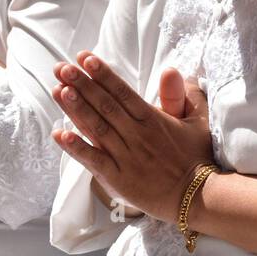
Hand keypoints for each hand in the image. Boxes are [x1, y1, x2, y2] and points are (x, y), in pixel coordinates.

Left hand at [52, 57, 214, 223]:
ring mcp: (126, 157)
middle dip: (81, 85)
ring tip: (58, 90)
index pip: (122, 91)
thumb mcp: (197, 120)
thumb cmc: (197, 157)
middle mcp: (136, 135)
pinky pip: (94, 161)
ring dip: (75, 109)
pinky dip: (76, 148)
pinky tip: (60, 134)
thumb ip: (182, 95)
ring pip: (96, 128)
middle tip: (62, 67)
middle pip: (104, 105)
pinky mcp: (118, 180)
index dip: (102, 74)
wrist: (198, 197)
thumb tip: (172, 70)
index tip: (85, 58)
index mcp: (152, 119)